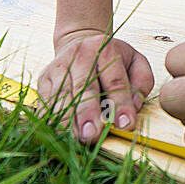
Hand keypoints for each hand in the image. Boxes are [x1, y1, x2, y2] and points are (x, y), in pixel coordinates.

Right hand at [37, 29, 154, 142]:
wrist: (79, 44)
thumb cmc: (111, 60)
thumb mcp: (135, 62)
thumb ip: (141, 83)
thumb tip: (133, 107)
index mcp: (105, 49)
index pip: (115, 81)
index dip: (120, 104)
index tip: (125, 125)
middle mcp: (79, 55)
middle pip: (83, 87)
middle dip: (87, 113)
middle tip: (92, 135)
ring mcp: (58, 67)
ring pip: (61, 96)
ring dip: (67, 120)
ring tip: (75, 139)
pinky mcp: (44, 80)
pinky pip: (45, 102)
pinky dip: (50, 119)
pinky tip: (58, 134)